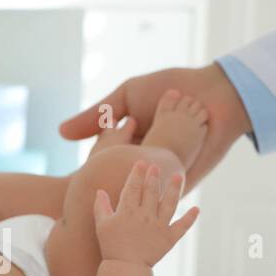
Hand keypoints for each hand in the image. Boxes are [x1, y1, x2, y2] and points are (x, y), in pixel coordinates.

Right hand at [60, 63, 249, 189]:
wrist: (215, 93)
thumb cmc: (173, 87)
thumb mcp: (127, 97)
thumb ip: (96, 116)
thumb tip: (60, 133)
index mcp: (129, 142)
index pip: (102, 160)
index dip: (93, 161)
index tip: (89, 162)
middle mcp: (144, 160)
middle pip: (117, 176)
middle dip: (109, 171)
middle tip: (106, 167)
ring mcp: (163, 172)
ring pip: (137, 184)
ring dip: (130, 177)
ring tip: (131, 165)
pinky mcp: (181, 181)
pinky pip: (160, 188)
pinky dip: (152, 183)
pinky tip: (145, 176)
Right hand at [93, 161, 199, 266]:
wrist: (126, 267)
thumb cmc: (111, 246)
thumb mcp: (102, 225)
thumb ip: (101, 206)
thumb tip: (100, 191)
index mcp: (128, 211)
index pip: (133, 187)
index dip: (137, 173)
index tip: (141, 163)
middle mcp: (145, 215)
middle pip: (152, 191)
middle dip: (154, 177)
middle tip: (156, 166)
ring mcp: (159, 226)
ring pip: (170, 203)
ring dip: (174, 188)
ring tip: (178, 176)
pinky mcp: (169, 238)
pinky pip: (182, 226)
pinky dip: (190, 218)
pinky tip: (196, 209)